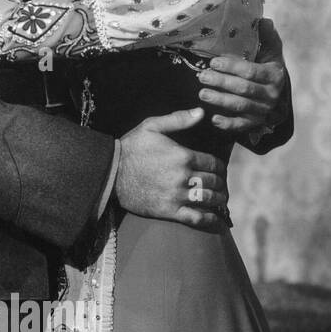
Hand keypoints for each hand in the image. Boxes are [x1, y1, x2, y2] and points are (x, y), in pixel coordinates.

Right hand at [114, 108, 227, 230]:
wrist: (109, 173)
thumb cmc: (130, 148)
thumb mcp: (151, 127)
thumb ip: (177, 119)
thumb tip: (201, 112)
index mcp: (183, 156)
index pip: (214, 164)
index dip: (220, 167)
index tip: (219, 169)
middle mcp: (184, 177)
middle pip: (214, 182)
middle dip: (221, 183)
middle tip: (220, 184)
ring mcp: (177, 195)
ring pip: (210, 199)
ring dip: (219, 200)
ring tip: (220, 199)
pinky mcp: (169, 210)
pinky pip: (196, 218)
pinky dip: (210, 220)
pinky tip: (217, 220)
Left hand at [197, 18, 287, 137]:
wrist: (278, 95)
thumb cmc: (268, 69)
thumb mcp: (271, 52)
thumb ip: (266, 37)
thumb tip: (263, 20)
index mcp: (274, 74)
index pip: (251, 71)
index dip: (232, 67)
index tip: (214, 62)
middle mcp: (271, 94)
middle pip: (244, 89)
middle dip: (222, 82)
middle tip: (202, 76)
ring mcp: (263, 110)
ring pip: (240, 106)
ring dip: (220, 100)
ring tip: (202, 93)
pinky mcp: (255, 123)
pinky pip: (242, 126)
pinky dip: (228, 124)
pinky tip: (213, 119)